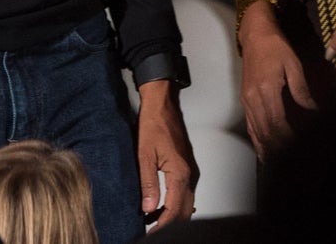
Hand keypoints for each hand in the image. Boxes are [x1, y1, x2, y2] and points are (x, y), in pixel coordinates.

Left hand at [136, 80, 197, 229]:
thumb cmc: (154, 124)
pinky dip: (175, 205)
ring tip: (152, 222)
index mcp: (180, 172)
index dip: (163, 225)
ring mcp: (191, 171)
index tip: (150, 233)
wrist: (162, 105)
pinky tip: (160, 206)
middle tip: (151, 231)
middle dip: (169, 224)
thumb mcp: (144, 154)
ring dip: (172, 215)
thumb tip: (149, 208)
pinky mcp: (187, 168)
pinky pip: (185, 193)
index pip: (174, 209)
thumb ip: (148, 183)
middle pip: (184, 211)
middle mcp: (190, 174)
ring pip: (186, 203)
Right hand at [238, 1, 316, 161]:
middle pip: (265, 131)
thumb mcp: (293, 65)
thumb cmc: (276, 46)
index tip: (299, 148)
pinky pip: (250, 124)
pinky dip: (257, 138)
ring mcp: (246, 99)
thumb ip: (301, 90)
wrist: (254, 34)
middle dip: (277, 148)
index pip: (277, 123)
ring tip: (276, 162)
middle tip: (291, 161)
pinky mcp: (244, 98)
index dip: (287, 139)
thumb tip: (313, 110)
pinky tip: (263, 148)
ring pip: (255, 130)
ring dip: (266, 147)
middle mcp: (253, 98)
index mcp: (266, 90)